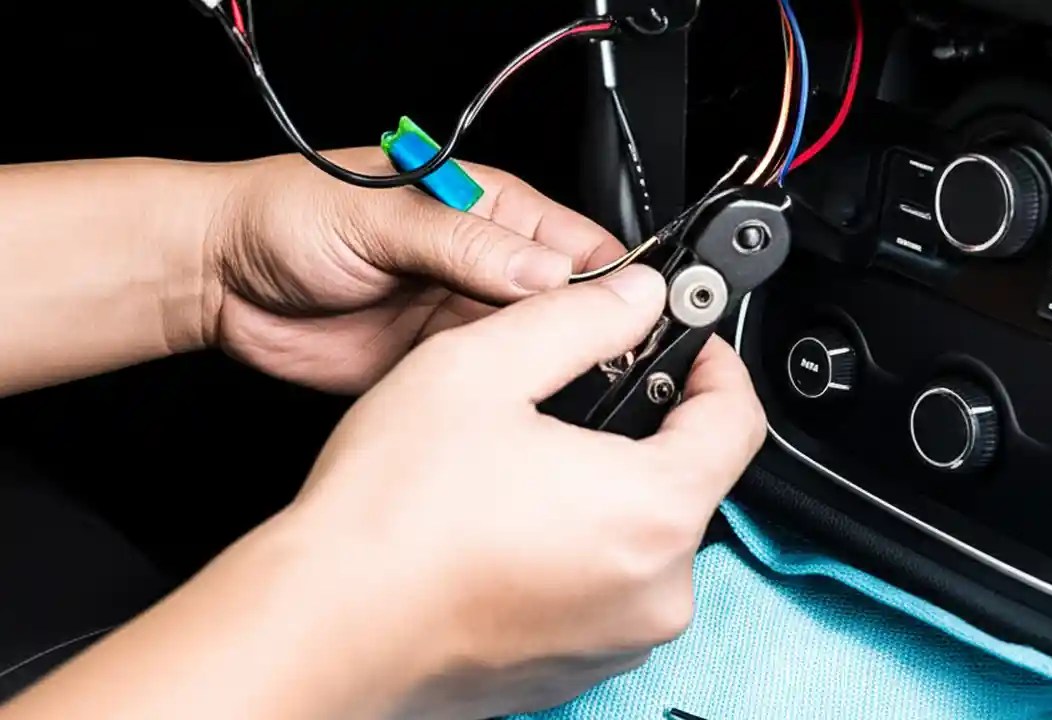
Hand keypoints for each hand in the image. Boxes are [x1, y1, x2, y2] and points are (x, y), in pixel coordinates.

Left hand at [205, 148, 622, 392]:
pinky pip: (489, 387)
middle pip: (566, 307)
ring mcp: (461, 321)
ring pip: (534, 353)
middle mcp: (484, 268)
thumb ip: (466, 245)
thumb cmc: (288, 217)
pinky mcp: (436, 369)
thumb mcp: (383, 218)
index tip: (637, 314)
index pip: (575, 245)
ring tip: (577, 398)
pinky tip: (524, 417)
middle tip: (617, 370)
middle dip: (595, 335)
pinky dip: (509, 403)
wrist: (219, 278)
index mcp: (487, 211)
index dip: (613, 279)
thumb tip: (545, 273)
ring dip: (554, 373)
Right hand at [282, 265, 766, 718]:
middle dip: (646, 428)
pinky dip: (577, 549)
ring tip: (526, 466)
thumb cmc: (387, 518)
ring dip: (605, 490)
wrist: (321, 630)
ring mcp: (619, 639)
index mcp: (653, 513)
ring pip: (644, 535)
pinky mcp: (579, 668)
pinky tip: (508, 526)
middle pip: (689, 479)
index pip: (738, 421)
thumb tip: (638, 299)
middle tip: (579, 397)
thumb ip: (578, 319)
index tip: (686, 345)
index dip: (715, 365)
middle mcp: (656, 592)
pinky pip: (607, 587)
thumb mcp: (481, 369)